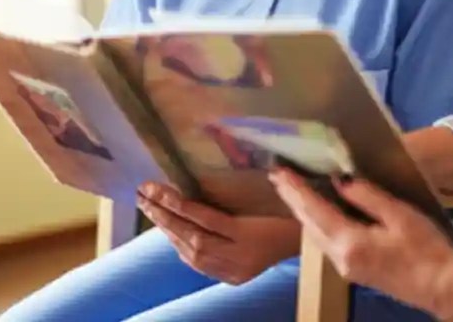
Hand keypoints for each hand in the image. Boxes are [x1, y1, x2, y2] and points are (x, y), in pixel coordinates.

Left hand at [137, 182, 301, 284]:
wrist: (309, 242)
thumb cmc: (290, 209)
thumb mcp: (269, 193)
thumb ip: (236, 189)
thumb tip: (198, 173)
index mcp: (250, 233)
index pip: (205, 218)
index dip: (178, 203)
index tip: (155, 187)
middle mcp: (240, 256)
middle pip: (193, 237)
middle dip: (164, 216)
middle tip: (143, 197)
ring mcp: (236, 270)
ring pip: (192, 253)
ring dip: (169, 231)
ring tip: (150, 210)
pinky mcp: (233, 278)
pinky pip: (200, 264)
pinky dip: (182, 247)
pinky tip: (170, 232)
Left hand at [269, 167, 452, 313]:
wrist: (442, 286)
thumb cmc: (426, 250)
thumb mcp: (399, 214)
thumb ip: (366, 196)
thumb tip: (340, 181)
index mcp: (350, 242)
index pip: (314, 210)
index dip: (295, 189)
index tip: (279, 171)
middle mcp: (340, 258)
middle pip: (308, 224)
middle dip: (293, 199)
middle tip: (278, 176)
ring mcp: (346, 267)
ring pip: (314, 235)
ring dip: (303, 211)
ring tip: (293, 190)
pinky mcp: (354, 271)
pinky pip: (326, 242)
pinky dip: (317, 223)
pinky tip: (318, 212)